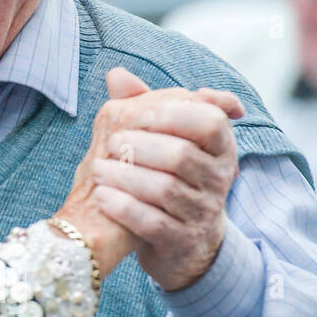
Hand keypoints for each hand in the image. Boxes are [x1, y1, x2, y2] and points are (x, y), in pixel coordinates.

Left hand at [86, 67, 242, 290]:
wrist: (182, 240)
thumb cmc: (168, 177)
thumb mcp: (162, 140)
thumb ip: (142, 106)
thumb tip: (116, 74)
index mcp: (219, 148)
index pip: (210, 122)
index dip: (173, 114)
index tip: (139, 115)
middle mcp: (218, 180)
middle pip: (182, 155)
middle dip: (141, 146)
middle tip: (112, 142)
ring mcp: (202, 213)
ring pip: (166, 190)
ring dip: (125, 177)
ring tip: (97, 169)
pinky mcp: (182, 241)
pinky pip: (154, 223)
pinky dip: (124, 208)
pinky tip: (102, 196)